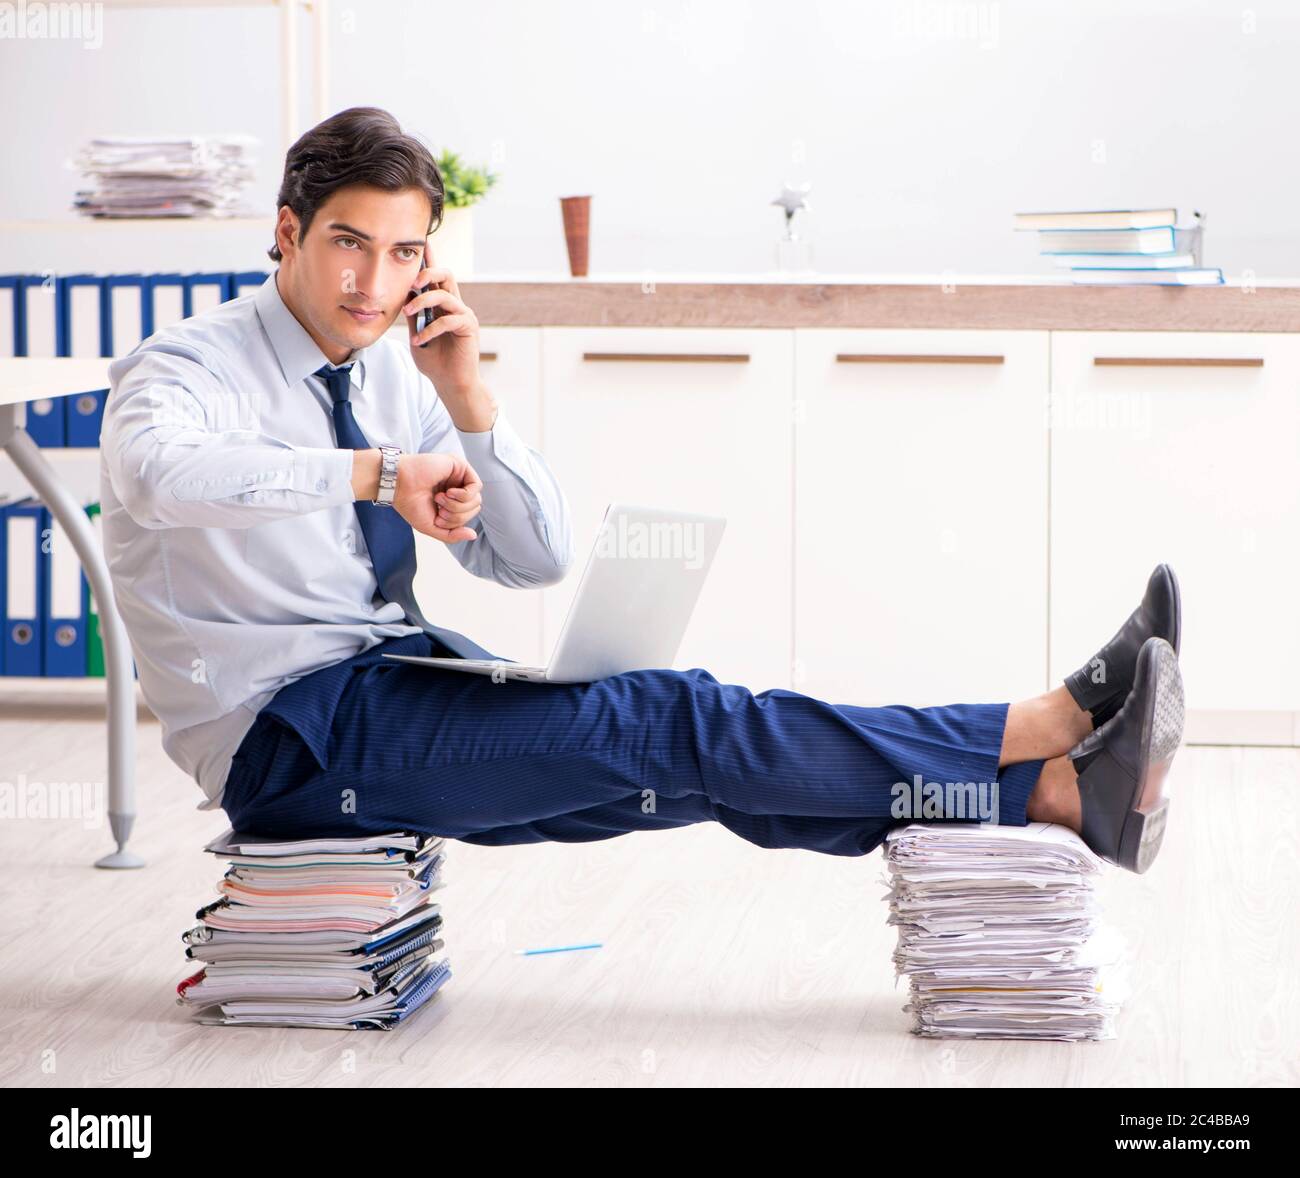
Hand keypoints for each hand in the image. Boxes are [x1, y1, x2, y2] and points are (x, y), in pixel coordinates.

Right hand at [393, 452, 481, 543]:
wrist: (398, 486)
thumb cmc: (411, 505)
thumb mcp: (433, 527)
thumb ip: (452, 535)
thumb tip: (473, 535)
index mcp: (451, 500)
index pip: (468, 515)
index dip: (455, 522)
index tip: (438, 516)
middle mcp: (457, 487)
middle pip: (474, 508)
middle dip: (457, 516)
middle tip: (439, 509)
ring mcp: (459, 476)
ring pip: (476, 499)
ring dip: (458, 506)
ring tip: (440, 499)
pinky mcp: (460, 465)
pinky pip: (476, 486)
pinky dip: (463, 495)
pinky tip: (448, 493)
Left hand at [404, 240, 480, 397]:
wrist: (451, 384)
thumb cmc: (435, 361)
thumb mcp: (417, 334)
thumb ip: (413, 315)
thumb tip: (404, 294)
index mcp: (443, 305)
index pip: (436, 277)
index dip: (430, 259)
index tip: (422, 241)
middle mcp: (455, 305)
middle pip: (446, 275)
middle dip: (427, 272)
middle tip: (411, 280)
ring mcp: (463, 315)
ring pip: (444, 295)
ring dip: (422, 301)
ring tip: (407, 312)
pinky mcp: (468, 328)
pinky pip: (448, 320)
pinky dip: (430, 329)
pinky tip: (419, 340)